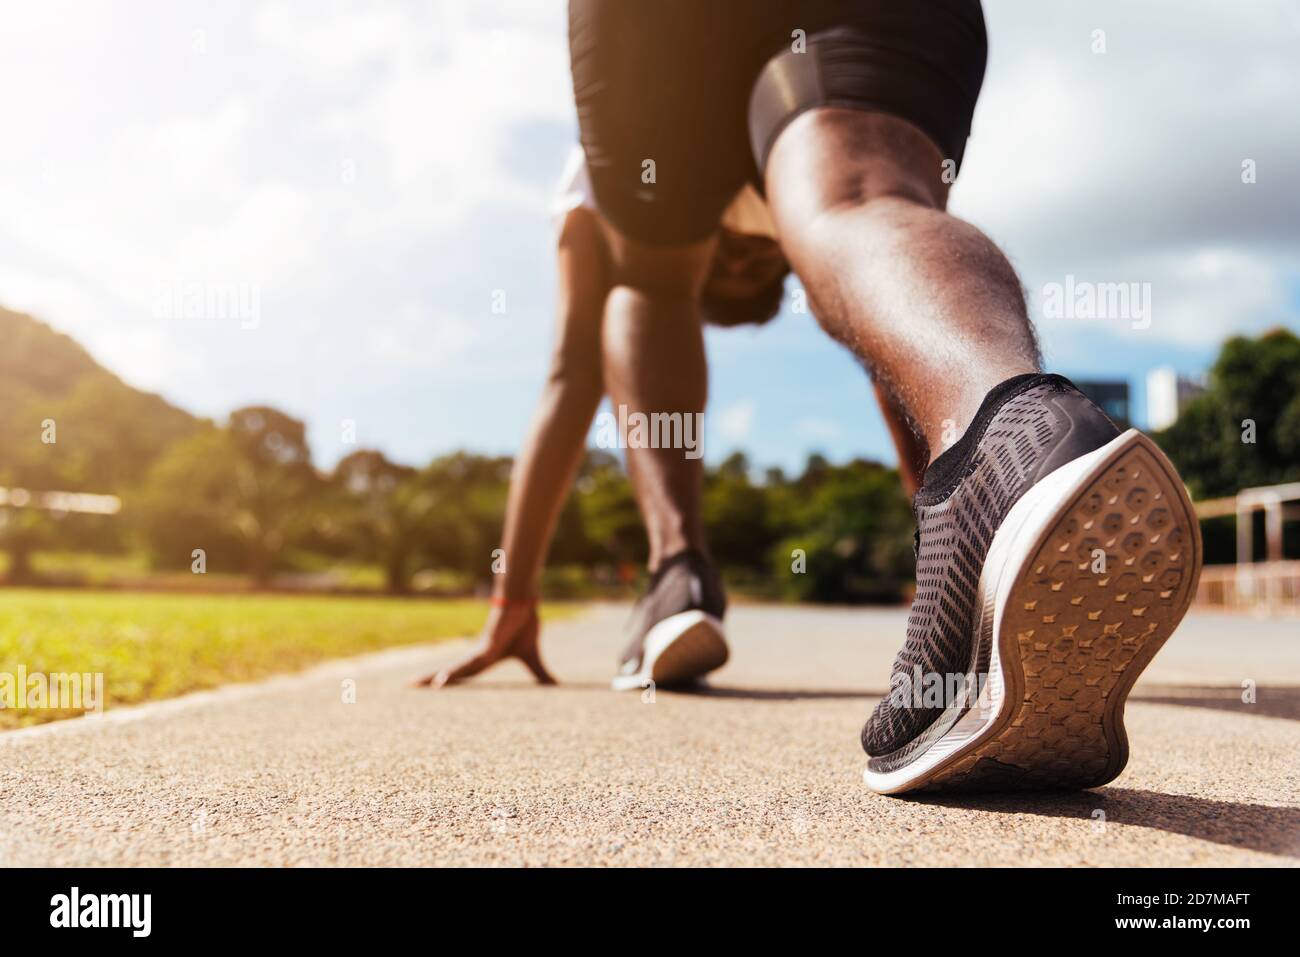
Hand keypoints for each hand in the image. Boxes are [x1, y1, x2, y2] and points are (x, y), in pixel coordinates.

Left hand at [411, 602, 555, 687]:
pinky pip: (468, 665)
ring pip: (455, 670)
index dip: (448, 681)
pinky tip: (442, 681)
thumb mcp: (532, 657)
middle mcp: (478, 657)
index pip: (462, 674)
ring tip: (420, 687)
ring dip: (438, 679)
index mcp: (485, 660)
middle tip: (408, 686)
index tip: (432, 690)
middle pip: (451, 671)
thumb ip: (540, 675)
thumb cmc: (524, 624)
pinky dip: (454, 673)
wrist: (523, 602)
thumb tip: (556, 688)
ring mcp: (480, 652)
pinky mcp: (486, 647)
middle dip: (429, 679)